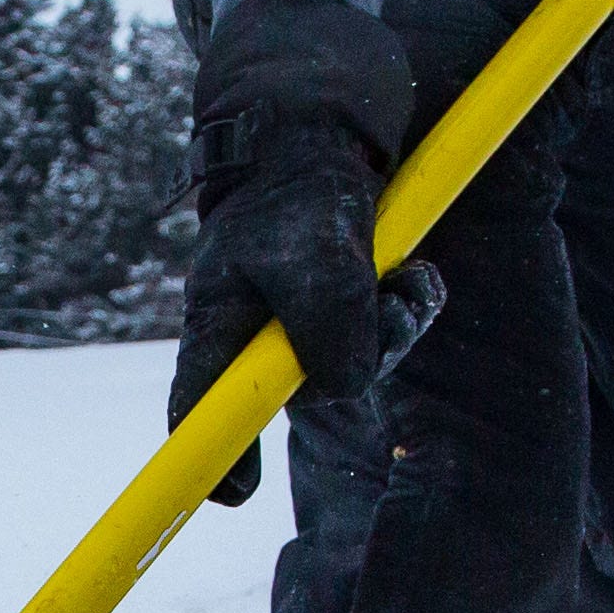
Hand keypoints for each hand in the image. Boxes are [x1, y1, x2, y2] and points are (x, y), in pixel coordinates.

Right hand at [170, 108, 389, 505]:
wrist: (324, 118)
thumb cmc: (299, 182)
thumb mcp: (313, 252)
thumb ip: (327, 324)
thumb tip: (340, 387)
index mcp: (218, 325)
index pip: (196, 412)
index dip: (208, 461)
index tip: (231, 494)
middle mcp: (257, 332)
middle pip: (304, 393)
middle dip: (357, 364)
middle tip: (386, 309)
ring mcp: (302, 318)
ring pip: (358, 361)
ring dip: (395, 324)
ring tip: (404, 275)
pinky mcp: (345, 299)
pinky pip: (387, 328)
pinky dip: (411, 303)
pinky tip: (417, 273)